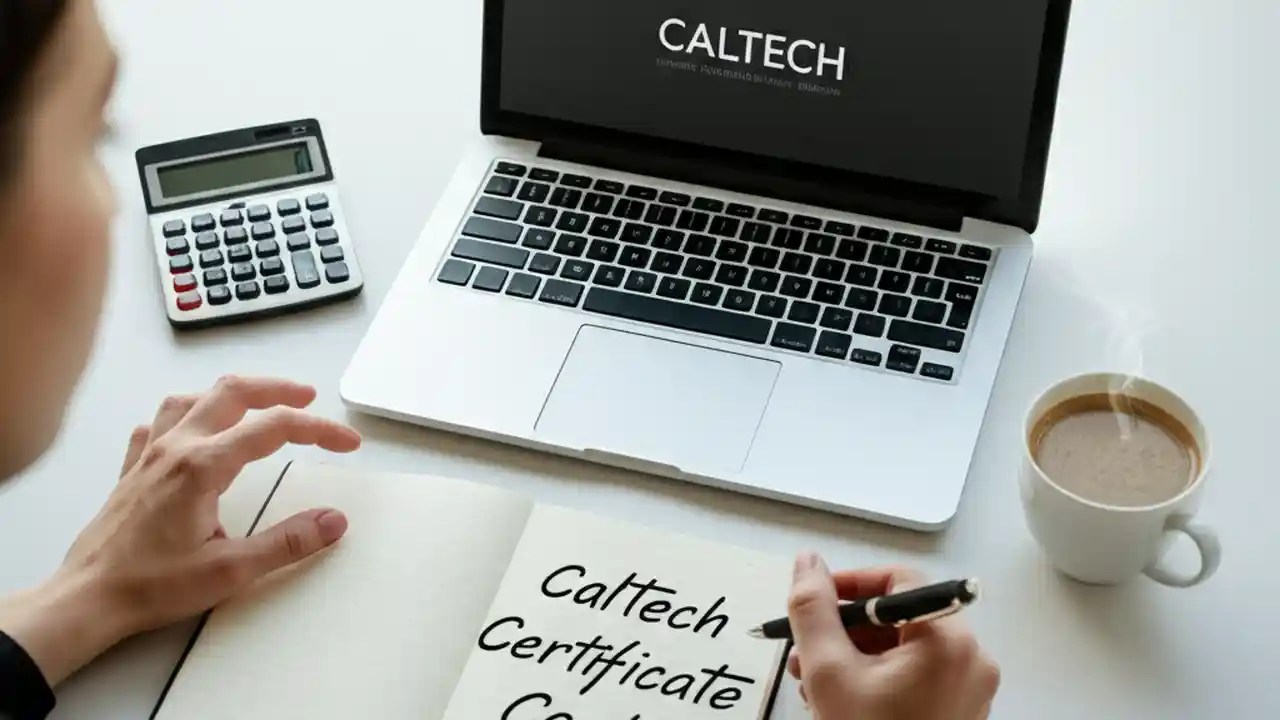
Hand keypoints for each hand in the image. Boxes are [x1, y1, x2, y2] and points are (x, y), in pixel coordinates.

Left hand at [0, 377, 360, 685]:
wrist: (87, 600)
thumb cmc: (149, 587)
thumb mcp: (231, 571)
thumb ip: (288, 542)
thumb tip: (333, 521)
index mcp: (202, 466)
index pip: (273, 428)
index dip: (318, 429)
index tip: (345, 442)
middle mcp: (175, 449)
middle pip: (233, 392)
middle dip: (278, 389)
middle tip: (308, 398)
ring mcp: (149, 456)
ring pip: (193, 398)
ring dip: (231, 395)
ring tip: (257, 405)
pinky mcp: (132, 471)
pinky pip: (157, 424)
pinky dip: (184, 415)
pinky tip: (192, 430)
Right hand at [786, 554, 999, 719]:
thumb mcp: (828, 671)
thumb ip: (813, 609)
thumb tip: (809, 564)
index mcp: (948, 641)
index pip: (898, 580)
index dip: (851, 585)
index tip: (816, 601)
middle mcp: (971, 659)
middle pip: (901, 616)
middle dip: (846, 629)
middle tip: (806, 651)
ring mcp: (969, 689)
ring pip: (905, 647)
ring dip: (856, 655)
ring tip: (815, 681)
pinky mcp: (960, 711)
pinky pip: (917, 675)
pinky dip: (879, 677)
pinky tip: (844, 698)